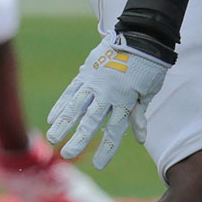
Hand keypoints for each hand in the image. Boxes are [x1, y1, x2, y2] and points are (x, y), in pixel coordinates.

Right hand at [46, 35, 169, 168]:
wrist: (141, 36)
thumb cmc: (149, 67)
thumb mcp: (149, 92)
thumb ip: (138, 114)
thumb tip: (139, 139)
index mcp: (126, 100)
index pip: (115, 130)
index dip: (107, 149)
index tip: (99, 165)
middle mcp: (108, 93)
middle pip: (91, 120)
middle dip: (79, 139)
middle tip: (67, 155)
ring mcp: (94, 82)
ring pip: (76, 106)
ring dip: (63, 123)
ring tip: (53, 138)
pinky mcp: (86, 73)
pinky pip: (71, 91)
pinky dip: (61, 105)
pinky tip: (52, 118)